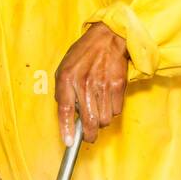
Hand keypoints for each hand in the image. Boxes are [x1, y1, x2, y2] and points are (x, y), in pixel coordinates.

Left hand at [54, 22, 128, 144]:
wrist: (108, 36)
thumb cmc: (84, 54)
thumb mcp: (65, 68)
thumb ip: (63, 91)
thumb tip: (68, 114)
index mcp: (67, 78)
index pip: (64, 110)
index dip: (66, 129)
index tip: (68, 142)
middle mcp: (84, 83)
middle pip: (88, 121)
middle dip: (89, 134)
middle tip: (89, 136)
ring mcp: (102, 85)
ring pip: (104, 120)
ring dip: (102, 121)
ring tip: (99, 110)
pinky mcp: (118, 85)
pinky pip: (116, 111)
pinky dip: (112, 110)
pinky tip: (108, 99)